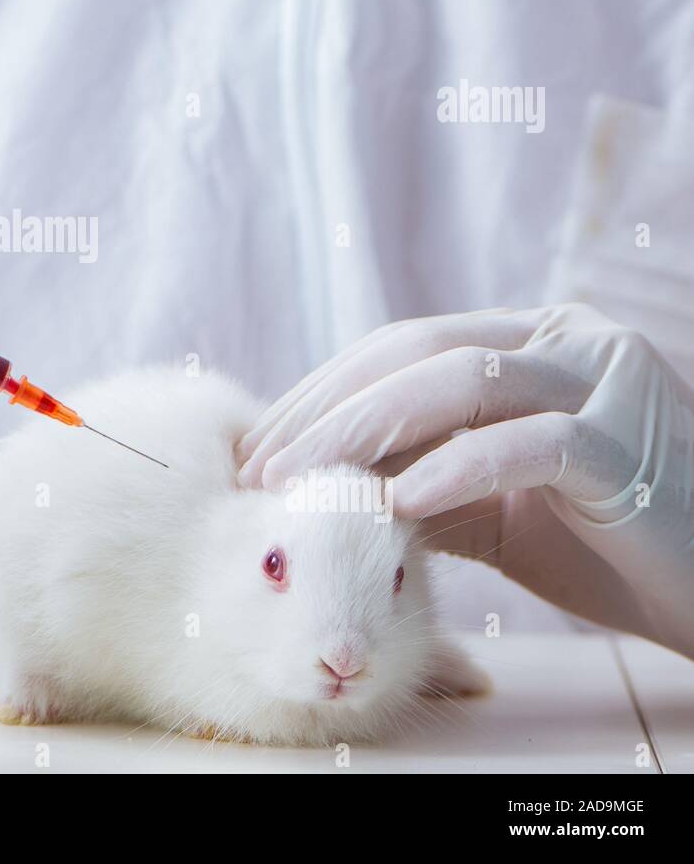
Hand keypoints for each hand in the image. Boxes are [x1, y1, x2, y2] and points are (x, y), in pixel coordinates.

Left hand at [236, 305, 693, 655]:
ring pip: (463, 379)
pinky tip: (394, 502)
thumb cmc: (603, 547)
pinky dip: (453, 469)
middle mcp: (566, 339)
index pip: (401, 347)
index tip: (260, 443)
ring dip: (367, 428)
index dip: (323, 391)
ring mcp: (602, 378)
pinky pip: (526, 443)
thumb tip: (317, 480)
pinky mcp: (626, 440)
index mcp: (531, 341)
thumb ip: (418, 477)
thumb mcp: (491, 507)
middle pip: (417, 350)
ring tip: (303, 480)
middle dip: (328, 408)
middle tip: (261, 464)